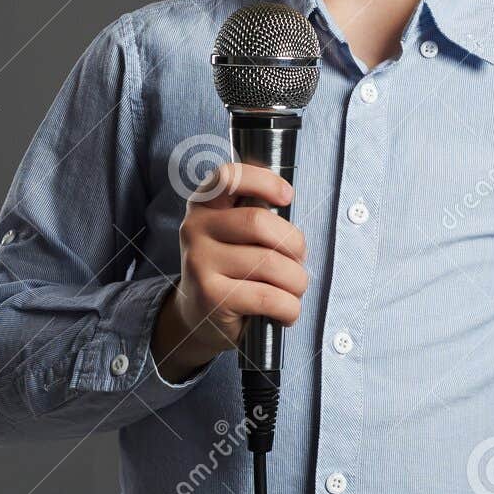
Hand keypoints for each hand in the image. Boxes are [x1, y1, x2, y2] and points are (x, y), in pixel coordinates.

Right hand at [152, 162, 308, 382]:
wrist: (199, 317)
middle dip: (294, 243)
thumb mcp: (233, 234)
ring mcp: (199, 262)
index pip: (228, 177)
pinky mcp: (211, 297)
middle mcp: (194, 229)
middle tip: (299, 259)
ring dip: (296, 280)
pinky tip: (286, 311)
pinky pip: (268, 297)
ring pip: (270, 263)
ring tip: (294, 289)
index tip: (288, 196)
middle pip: (258, 222)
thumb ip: (253, 212)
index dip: (264, 181)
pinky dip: (289, 307)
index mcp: (203, 205)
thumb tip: (285, 199)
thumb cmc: (231, 269)